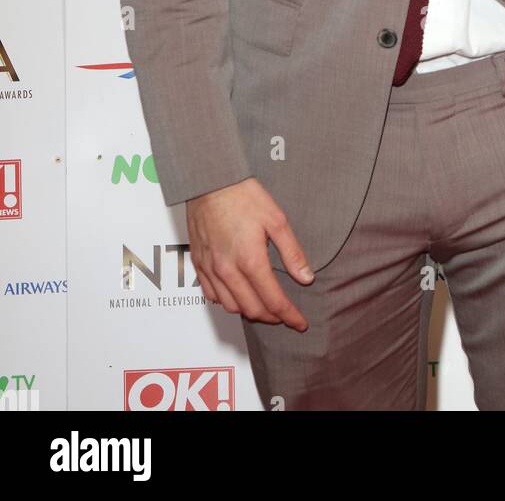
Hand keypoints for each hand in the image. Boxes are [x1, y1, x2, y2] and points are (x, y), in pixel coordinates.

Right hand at [187, 177, 313, 328]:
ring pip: (231, 307)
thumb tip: (306, 278)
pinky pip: (212, 295)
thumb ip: (292, 252)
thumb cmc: (244, 196)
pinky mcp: (198, 263)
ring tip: (265, 306)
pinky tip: (238, 295)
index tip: (301, 323)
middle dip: (272, 317)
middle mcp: (227, 270)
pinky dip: (227, 302)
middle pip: (252, 309)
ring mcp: (210, 269)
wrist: (209, 180)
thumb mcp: (277, 219)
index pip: (273, 301)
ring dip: (250, 311)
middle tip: (286, 314)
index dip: (290, 316)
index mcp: (250, 260)